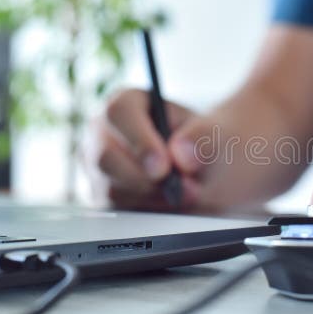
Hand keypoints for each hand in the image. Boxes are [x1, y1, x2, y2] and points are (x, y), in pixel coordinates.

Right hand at [86, 89, 212, 210]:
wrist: (206, 168)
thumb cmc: (204, 143)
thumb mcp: (215, 134)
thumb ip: (202, 138)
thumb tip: (180, 153)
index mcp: (128, 102)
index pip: (119, 112)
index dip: (140, 141)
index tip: (164, 166)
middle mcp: (104, 131)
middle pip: (106, 156)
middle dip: (146, 179)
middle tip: (180, 189)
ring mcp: (97, 163)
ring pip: (110, 188)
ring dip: (151, 197)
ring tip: (184, 193)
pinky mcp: (101, 193)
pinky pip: (115, 209)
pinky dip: (145, 210)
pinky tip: (168, 202)